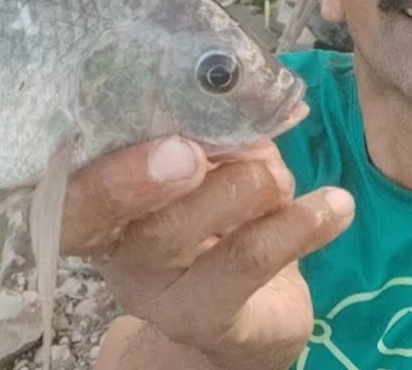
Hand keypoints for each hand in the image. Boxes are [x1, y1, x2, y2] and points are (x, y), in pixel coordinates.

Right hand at [61, 135, 354, 369]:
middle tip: (201, 152)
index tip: (158, 136)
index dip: (107, 169)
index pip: (75, 185)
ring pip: (182, 233)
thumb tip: (244, 93)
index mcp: (103, 201)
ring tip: (281, 176)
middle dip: (163, 174)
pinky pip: (249, 261)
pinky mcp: (207, 319)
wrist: (251, 314)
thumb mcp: (216, 166)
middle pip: (121, 211)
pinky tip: (336, 205)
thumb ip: (216, 132)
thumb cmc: (223, 221)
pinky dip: (300, 223)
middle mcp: (116, 250)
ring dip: (245, 188)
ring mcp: (157, 291)